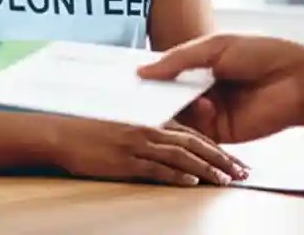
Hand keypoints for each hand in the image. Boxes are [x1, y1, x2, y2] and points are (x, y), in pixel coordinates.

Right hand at [51, 117, 248, 186]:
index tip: (233, 159)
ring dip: (207, 168)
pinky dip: (176, 175)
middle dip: (221, 159)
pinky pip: (156, 168)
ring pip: (181, 157)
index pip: (191, 133)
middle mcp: (148, 131)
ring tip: (226, 180)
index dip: (215, 146)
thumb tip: (164, 144)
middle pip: (194, 144)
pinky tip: (192, 182)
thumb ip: (144, 132)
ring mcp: (137, 145)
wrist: (60, 133)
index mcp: (149, 121)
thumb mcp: (122, 126)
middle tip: (243, 172)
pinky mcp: (125, 160)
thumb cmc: (88, 130)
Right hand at [139, 34, 303, 144]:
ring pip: (180, 116)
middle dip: (154, 97)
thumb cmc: (263, 55)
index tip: (128, 79)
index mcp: (205, 66)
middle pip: (172, 96)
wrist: (297, 81)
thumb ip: (178, 59)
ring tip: (151, 106)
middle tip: (129, 98)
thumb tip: (144, 70)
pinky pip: (196, 133)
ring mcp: (214, 113)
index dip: (152, 76)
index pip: (171, 74)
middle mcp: (207, 90)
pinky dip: (188, 125)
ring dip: (169, 111)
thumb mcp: (214, 47)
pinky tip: (189, 111)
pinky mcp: (222, 133)